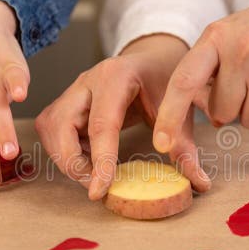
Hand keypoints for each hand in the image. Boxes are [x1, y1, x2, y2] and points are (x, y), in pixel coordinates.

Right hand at [35, 34, 211, 199]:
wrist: (153, 58)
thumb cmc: (165, 80)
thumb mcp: (179, 108)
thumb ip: (184, 146)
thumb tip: (198, 183)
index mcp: (115, 77)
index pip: (100, 125)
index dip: (100, 162)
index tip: (100, 191)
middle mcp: (86, 81)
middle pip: (60, 126)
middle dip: (72, 163)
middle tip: (97, 186)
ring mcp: (72, 90)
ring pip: (50, 129)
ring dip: (66, 158)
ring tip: (94, 173)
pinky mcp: (66, 102)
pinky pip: (53, 132)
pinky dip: (66, 152)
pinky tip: (91, 160)